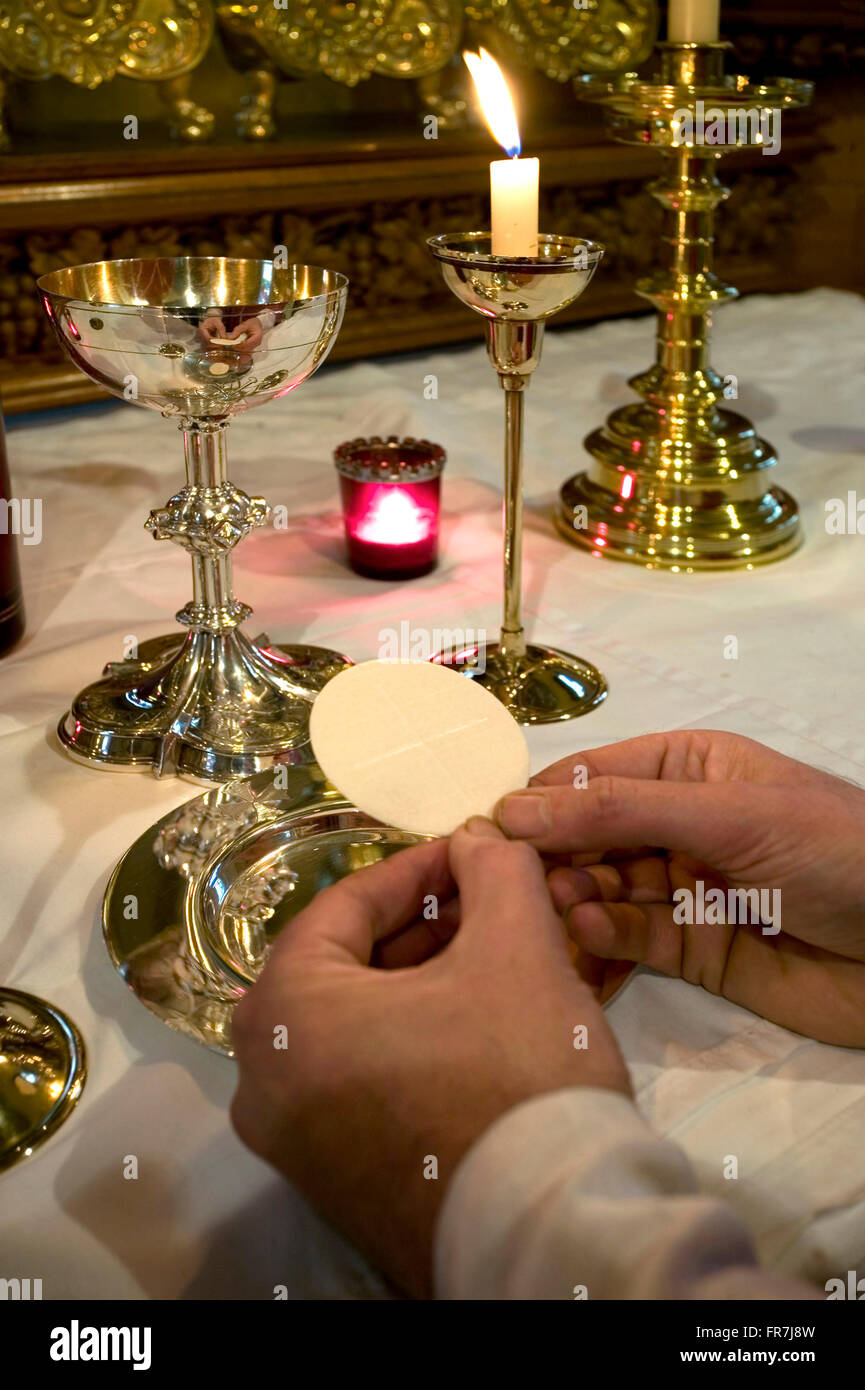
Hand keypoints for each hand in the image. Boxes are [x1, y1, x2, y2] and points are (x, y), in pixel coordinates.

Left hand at [230, 819, 628, 1297]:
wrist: (545, 1233)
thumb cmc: (516, 1075)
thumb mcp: (517, 948)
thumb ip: (494, 871)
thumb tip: (477, 838)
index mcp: (283, 1012)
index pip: (345, 907)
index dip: (418, 869)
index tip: (470, 852)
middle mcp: (263, 1080)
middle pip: (344, 969)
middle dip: (420, 929)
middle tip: (486, 904)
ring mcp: (292, 1143)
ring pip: (353, 1028)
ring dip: (419, 984)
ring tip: (491, 959)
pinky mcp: (331, 1185)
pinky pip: (358, 1084)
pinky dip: (408, 1043)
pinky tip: (475, 1028)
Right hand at [494, 730, 864, 1047]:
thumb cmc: (832, 853)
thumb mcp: (728, 814)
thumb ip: (622, 813)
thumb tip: (516, 809)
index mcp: (686, 769)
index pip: (592, 777)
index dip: (541, 801)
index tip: (488, 829)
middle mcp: (676, 824)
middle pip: (587, 837)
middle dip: (552, 856)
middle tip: (516, 883)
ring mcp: (683, 887)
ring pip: (601, 890)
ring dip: (573, 899)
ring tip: (558, 911)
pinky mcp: (693, 949)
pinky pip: (631, 938)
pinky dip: (605, 938)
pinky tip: (590, 936)